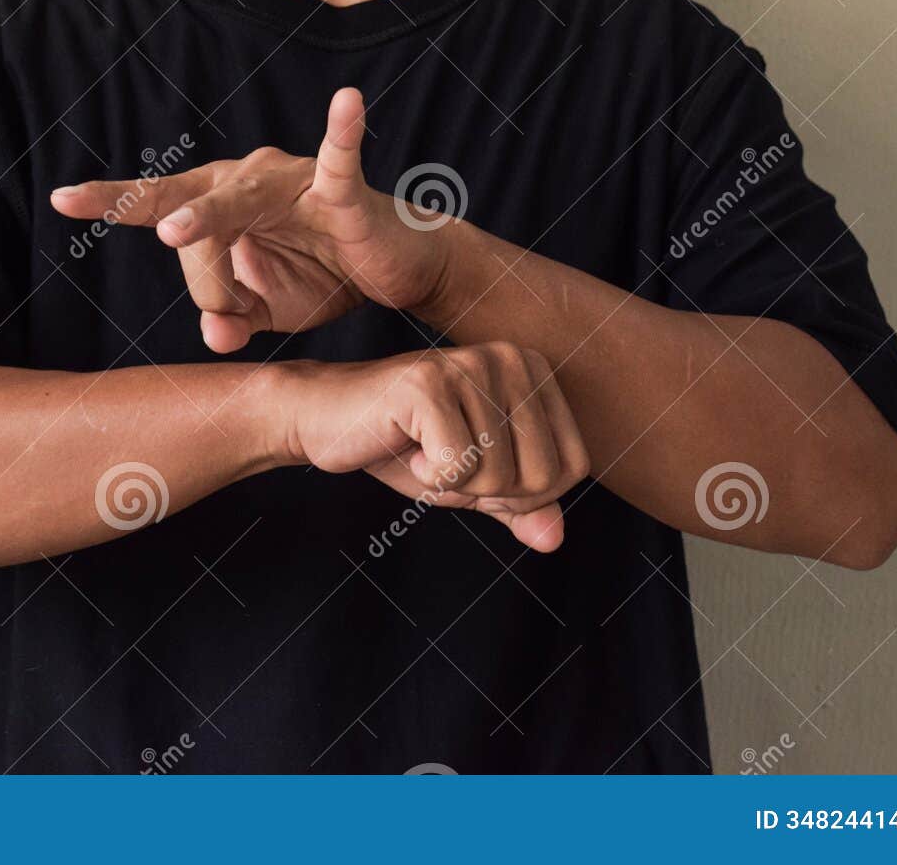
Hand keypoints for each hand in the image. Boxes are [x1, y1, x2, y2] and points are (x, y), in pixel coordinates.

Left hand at [51, 88, 454, 352]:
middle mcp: (245, 180)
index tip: (61, 198)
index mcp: (218, 204)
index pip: (161, 210)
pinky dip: (344, 131)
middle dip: (177, 240)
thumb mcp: (270, 310)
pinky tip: (347, 101)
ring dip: (210, 216)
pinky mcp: (339, 189)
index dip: (114, 203)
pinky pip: (338, 159)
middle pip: (191, 212)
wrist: (393, 270)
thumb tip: (212, 337)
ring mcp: (291, 179)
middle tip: (179, 270)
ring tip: (178, 231)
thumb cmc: (325, 276)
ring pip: (240, 201)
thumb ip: (233, 320)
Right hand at [273, 342, 588, 551]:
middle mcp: (511, 357)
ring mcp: (470, 364)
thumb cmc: (404, 447)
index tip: (475, 468)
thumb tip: (554, 540)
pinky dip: (427, 476)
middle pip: (542, 476)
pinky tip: (404, 445)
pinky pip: (455, 468)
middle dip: (488, 493)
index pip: (573, 467)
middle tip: (444, 461)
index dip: (524, 496)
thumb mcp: (474, 484)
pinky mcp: (428, 383)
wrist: (322, 421)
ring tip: (422, 448)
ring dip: (452, 485)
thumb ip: (520, 507)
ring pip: (499, 476)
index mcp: (534, 371)